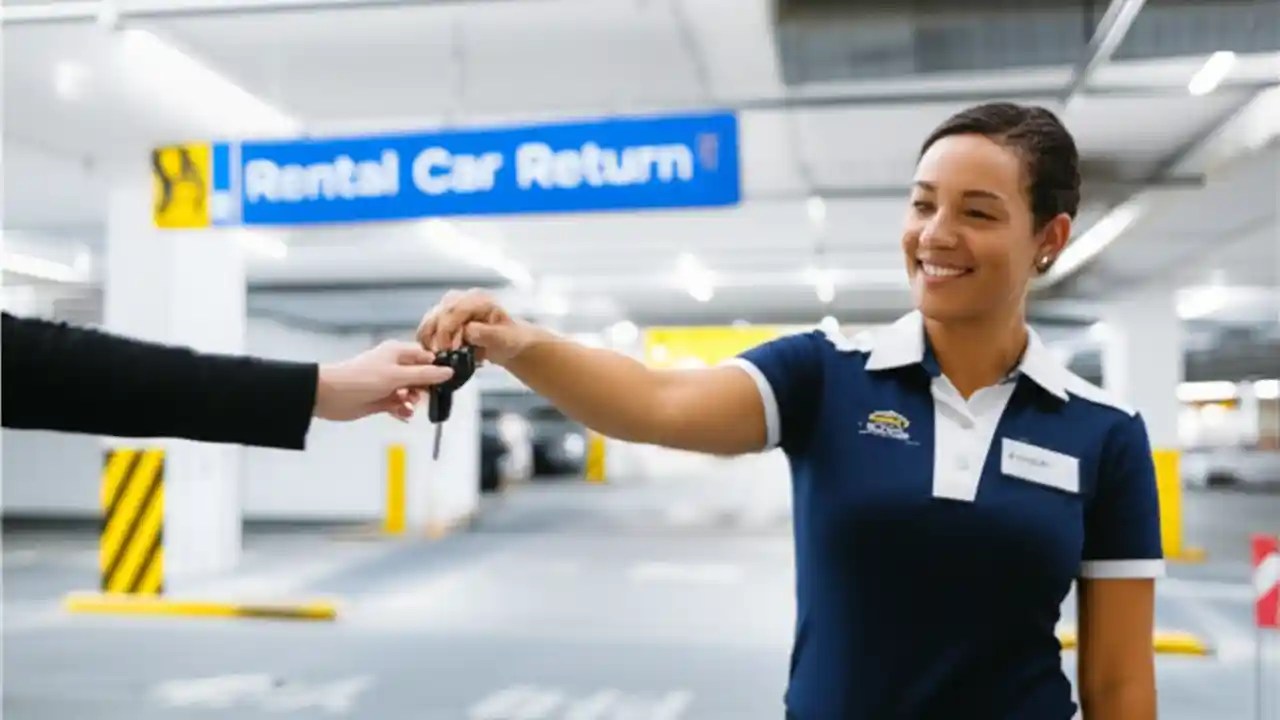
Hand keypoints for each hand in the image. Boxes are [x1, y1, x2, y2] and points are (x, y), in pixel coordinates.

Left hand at [314, 340, 454, 421]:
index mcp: (397, 353)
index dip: (436, 367)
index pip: (425, 356)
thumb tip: (448, 372)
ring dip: (412, 401)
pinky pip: (399, 405)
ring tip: (408, 406)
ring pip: (410, 392)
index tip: (445, 380)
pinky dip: (402, 410)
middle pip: (419, 376)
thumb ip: (425, 375)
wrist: (330, 395)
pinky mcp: (380, 400)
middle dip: (424, 388)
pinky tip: (403, 415)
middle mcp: (393, 366)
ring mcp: (387, 384)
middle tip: (425, 396)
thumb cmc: (361, 379)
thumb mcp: (397, 375)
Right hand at [416, 288, 533, 365]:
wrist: (507, 343)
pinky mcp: (443, 318)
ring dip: (428, 338)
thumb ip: (487, 334)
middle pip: (438, 312)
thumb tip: (467, 331)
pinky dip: (427, 340)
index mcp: (479, 300)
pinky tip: (432, 353)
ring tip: (435, 355)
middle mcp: (462, 299)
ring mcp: (451, 308)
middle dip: (436, 335)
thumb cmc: (510, 339)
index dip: (448, 329)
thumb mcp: (505, 338)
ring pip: (430, 319)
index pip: (456, 309)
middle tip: (440, 355)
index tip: (448, 348)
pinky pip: (428, 327)